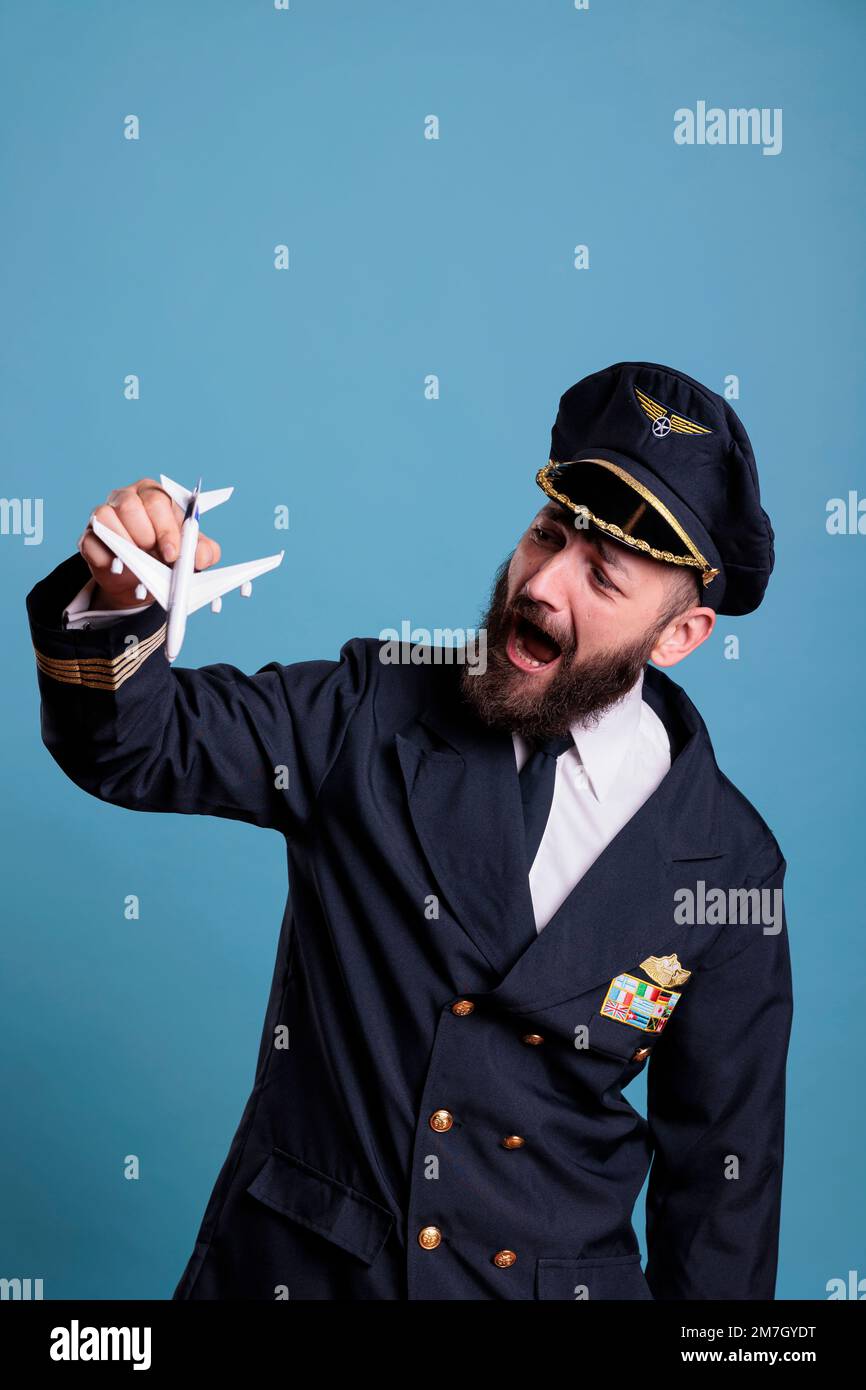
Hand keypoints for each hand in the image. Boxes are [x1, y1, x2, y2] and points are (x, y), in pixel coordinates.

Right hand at [77, 478, 221, 608]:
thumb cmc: (167, 558)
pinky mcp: (88, 536)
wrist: (142, 582)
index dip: (166, 529)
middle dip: (145, 536)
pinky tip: (118, 567)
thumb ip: (204, 552)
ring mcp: (104, 515)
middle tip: (155, 558)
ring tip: (137, 563)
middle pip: (130, 505)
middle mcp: (127, 498)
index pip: (158, 500)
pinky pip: (90, 540)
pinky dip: (104, 557)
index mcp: (155, 496)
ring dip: (124, 544)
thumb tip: (201, 556)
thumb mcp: (191, 555)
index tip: (173, 554)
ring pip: (105, 517)